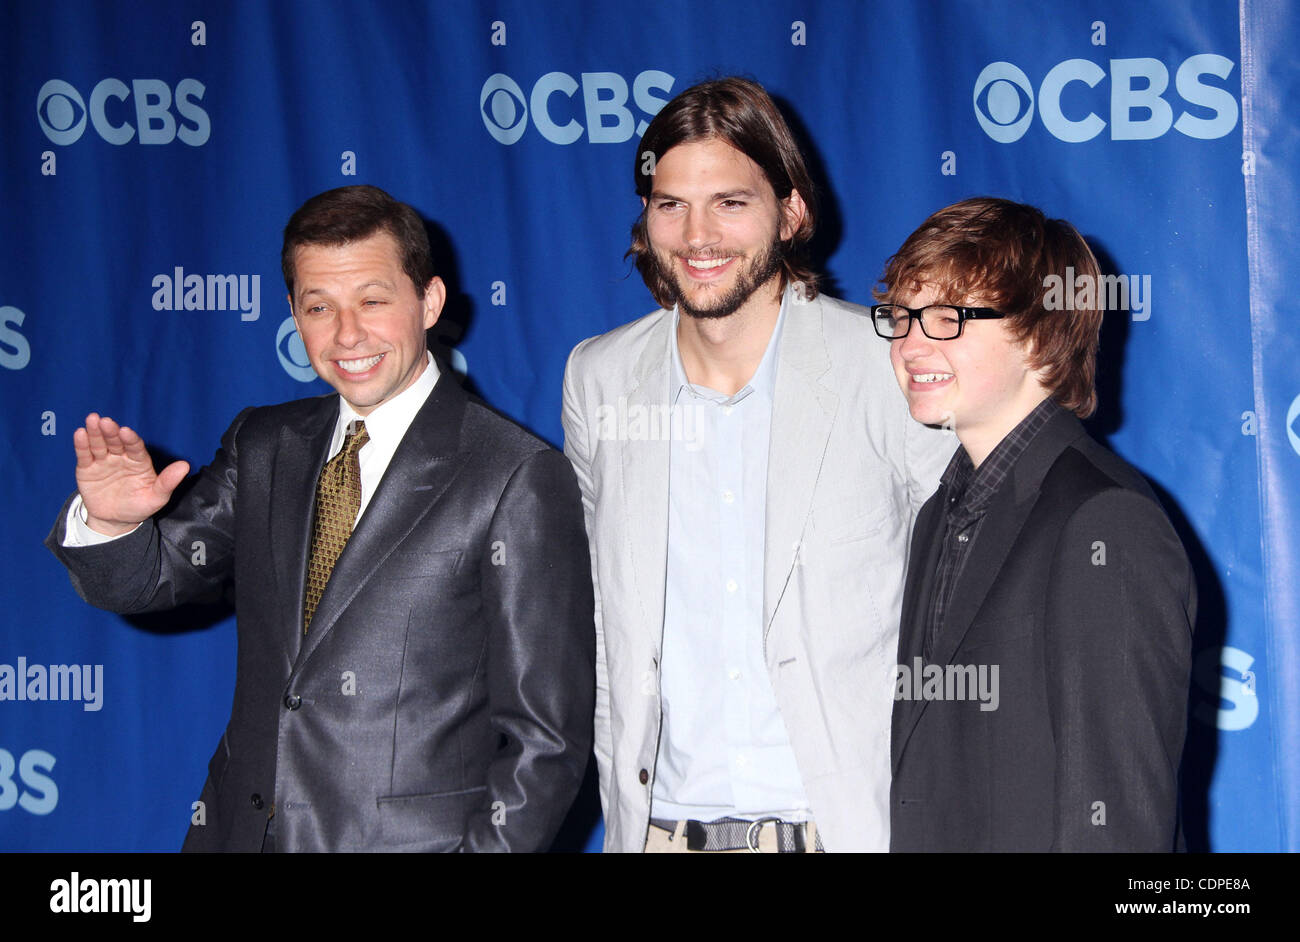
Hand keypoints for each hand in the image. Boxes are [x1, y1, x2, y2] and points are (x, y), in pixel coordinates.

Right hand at [73, 413, 189, 535]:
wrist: (115, 521)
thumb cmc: (139, 506)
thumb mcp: (156, 497)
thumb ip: (168, 482)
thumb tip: (185, 466)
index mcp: (139, 461)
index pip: (135, 447)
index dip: (131, 439)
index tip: (126, 431)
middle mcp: (121, 457)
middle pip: (116, 442)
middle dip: (111, 431)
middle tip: (106, 422)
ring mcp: (104, 461)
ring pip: (99, 444)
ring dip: (95, 432)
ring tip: (92, 420)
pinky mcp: (87, 468)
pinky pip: (85, 455)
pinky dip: (82, 444)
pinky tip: (80, 433)